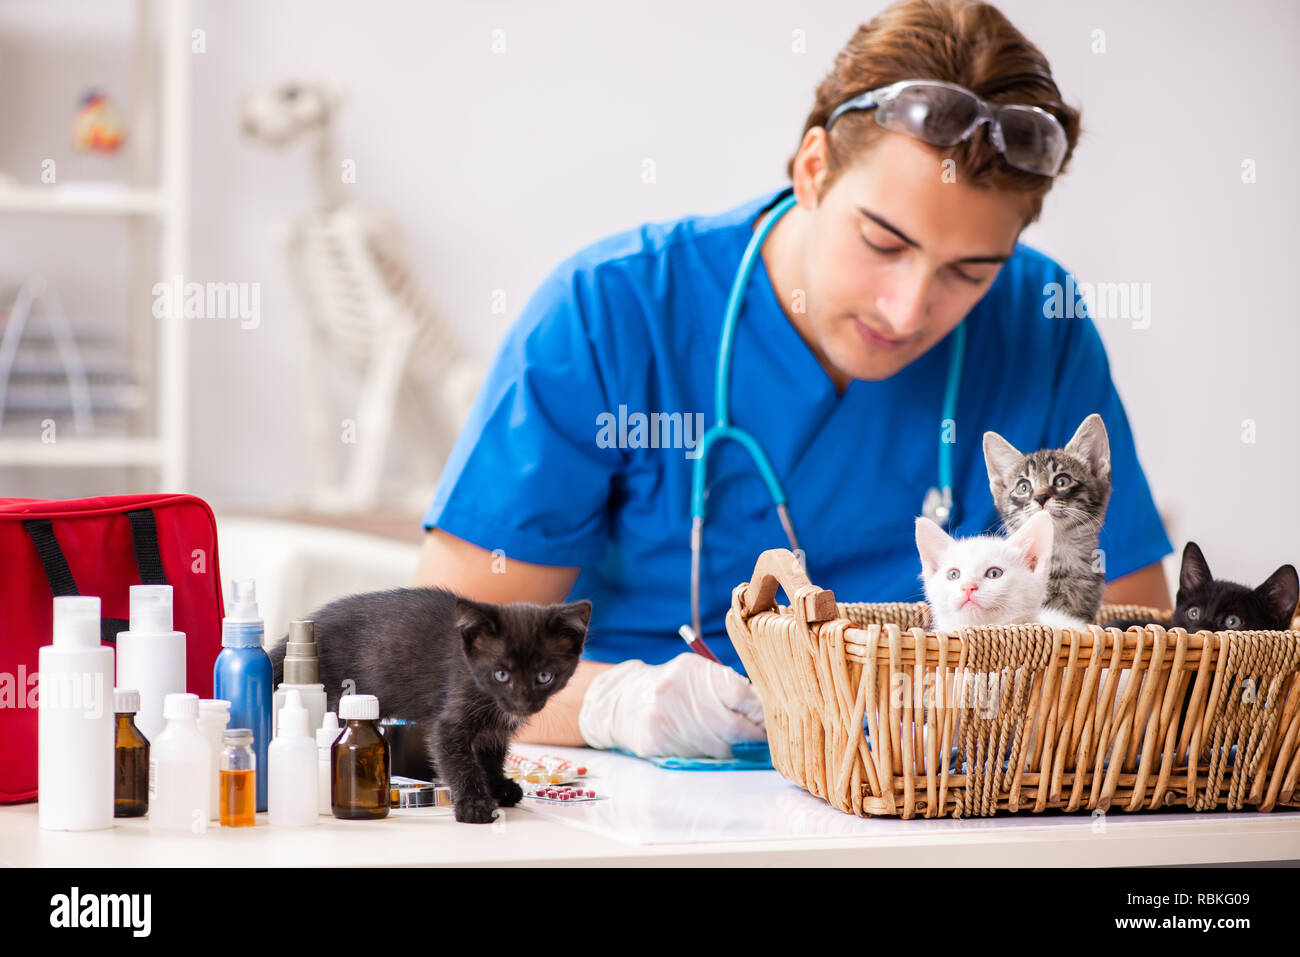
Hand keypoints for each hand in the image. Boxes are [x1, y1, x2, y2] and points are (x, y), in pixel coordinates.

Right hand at [577, 652, 765, 758]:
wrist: (624, 701)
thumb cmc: (673, 687)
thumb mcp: (696, 674)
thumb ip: (727, 686)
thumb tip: (767, 711)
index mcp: (690, 669)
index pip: (739, 693)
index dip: (759, 710)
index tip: (771, 719)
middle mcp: (674, 691)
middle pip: (733, 726)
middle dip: (754, 736)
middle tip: (764, 739)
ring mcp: (663, 719)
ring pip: (719, 747)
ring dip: (734, 749)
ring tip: (736, 742)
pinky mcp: (655, 743)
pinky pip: (698, 756)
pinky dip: (710, 754)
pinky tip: (707, 745)